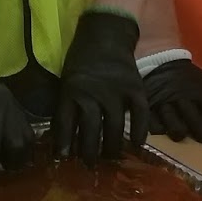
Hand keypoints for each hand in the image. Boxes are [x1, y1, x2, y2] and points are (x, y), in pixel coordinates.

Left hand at [52, 8, 148, 165]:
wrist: (105, 35)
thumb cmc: (82, 61)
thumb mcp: (66, 81)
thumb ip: (66, 106)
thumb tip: (62, 139)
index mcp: (71, 91)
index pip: (66, 123)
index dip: (65, 143)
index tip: (64, 159)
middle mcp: (93, 93)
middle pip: (91, 128)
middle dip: (89, 151)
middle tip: (90, 166)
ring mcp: (116, 90)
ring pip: (114, 125)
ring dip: (112, 146)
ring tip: (110, 159)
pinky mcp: (135, 88)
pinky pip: (140, 113)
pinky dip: (140, 130)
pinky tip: (137, 144)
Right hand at [143, 57, 201, 143]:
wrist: (161, 61)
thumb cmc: (188, 79)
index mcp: (199, 92)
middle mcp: (182, 98)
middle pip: (193, 116)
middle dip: (201, 128)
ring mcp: (164, 102)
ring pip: (171, 118)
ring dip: (178, 129)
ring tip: (182, 137)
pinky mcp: (148, 105)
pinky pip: (150, 118)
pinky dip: (155, 127)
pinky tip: (160, 133)